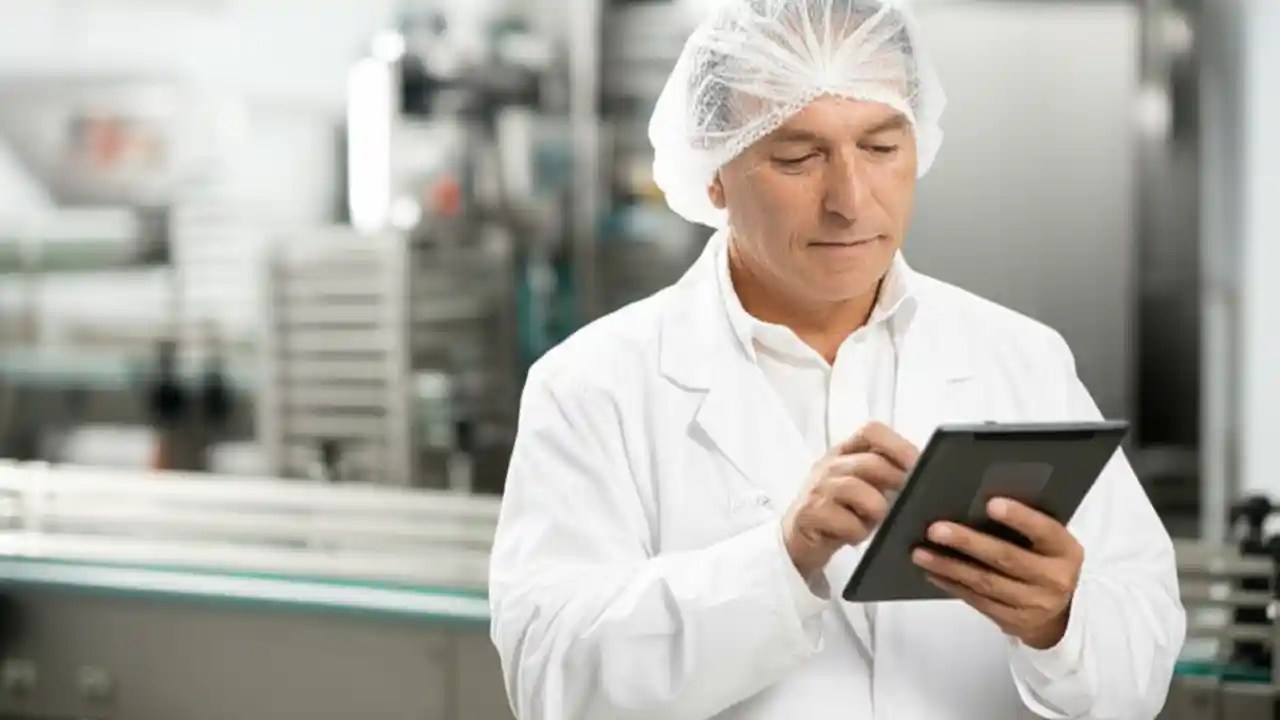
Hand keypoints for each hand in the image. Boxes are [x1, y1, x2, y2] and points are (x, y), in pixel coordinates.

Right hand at [783, 422, 919, 579]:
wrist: (799, 539)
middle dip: (895, 482)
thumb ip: (886, 478)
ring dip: (876, 508)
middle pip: (870, 462)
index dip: (899, 445)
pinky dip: (856, 532)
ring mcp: (817, 488)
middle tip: (908, 501)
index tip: (918, 465)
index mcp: (846, 452)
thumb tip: (925, 479)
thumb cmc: (840, 513)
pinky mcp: (809, 514)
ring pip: (854, 488)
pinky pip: (842, 520)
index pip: (872, 432)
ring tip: (879, 522)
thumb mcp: (863, 489)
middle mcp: (829, 465)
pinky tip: (854, 537)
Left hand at [911, 498, 1083, 648]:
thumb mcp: (1049, 542)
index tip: (990, 503)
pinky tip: (932, 572)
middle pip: (1006, 558)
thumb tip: (977, 497)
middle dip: (968, 543)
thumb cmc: (1045, 560)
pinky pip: (977, 601)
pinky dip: (952, 585)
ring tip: (921, 553)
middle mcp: (1055, 579)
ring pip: (985, 583)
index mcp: (1065, 550)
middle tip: (936, 529)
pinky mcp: (1014, 621)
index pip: (1044, 530)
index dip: (1019, 517)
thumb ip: (1025, 524)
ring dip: (949, 566)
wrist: (1061, 612)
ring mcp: (1034, 604)